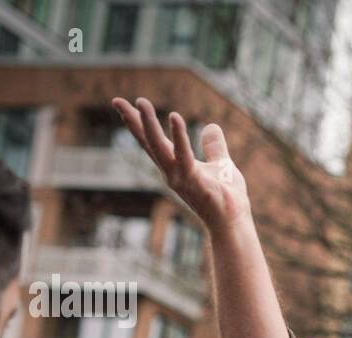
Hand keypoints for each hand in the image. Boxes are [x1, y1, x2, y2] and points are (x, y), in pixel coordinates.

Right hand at [111, 96, 249, 231]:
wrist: (234, 222)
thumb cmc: (227, 199)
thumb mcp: (221, 165)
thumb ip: (214, 146)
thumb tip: (212, 126)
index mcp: (176, 166)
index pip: (153, 142)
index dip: (138, 123)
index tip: (121, 103)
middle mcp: (172, 172)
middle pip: (148, 143)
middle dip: (134, 121)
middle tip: (117, 100)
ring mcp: (180, 178)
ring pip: (159, 147)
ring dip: (149, 125)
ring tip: (140, 102)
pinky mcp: (193, 182)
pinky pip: (184, 156)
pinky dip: (179, 136)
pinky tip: (174, 117)